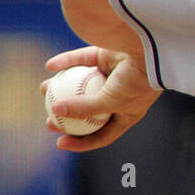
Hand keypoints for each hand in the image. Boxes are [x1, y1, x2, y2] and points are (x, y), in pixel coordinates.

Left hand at [42, 46, 160, 150]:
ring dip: (61, 87)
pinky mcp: (104, 55)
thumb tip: (55, 112)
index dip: (81, 142)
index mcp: (126, 113)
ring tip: (43, 90)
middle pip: (88, 110)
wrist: (150, 52)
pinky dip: (66, 61)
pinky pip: (81, 59)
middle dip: (66, 116)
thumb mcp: (110, 103)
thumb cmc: (136, 83)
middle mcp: (118, 95)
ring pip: (81, 83)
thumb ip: (83, 109)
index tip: (60, 143)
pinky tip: (50, 66)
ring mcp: (111, 75)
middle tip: (49, 120)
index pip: (102, 134)